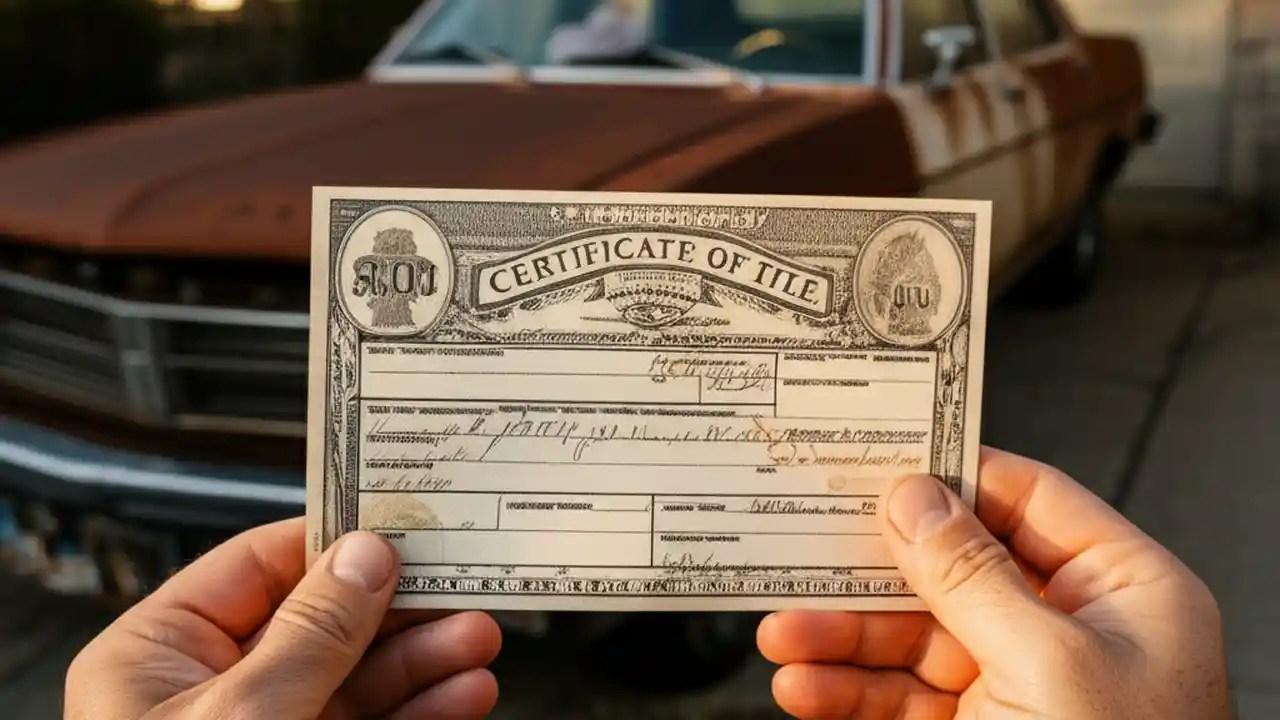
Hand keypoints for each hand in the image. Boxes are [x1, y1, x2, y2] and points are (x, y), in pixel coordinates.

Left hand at [66, 519, 501, 718]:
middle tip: (461, 587)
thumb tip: (363, 556)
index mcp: (160, 657)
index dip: (334, 543)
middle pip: (323, 625)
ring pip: (359, 682)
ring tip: (478, 641)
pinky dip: (421, 712)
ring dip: (424, 661)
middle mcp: (213, 694)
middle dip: (399, 610)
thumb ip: (312, 632)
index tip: (403, 525)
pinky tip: (463, 696)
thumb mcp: (245, 712)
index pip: (258, 568)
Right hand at [758, 447, 1230, 718]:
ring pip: (913, 639)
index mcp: (1122, 593)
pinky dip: (848, 692)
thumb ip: (972, 577)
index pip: (1027, 501)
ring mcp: (1022, 686)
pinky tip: (807, 686)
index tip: (879, 463)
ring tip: (784, 634)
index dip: (950, 477)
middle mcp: (1072, 632)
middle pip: (952, 570)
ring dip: (841, 638)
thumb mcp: (1046, 664)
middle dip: (870, 572)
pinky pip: (901, 697)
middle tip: (805, 550)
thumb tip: (915, 500)